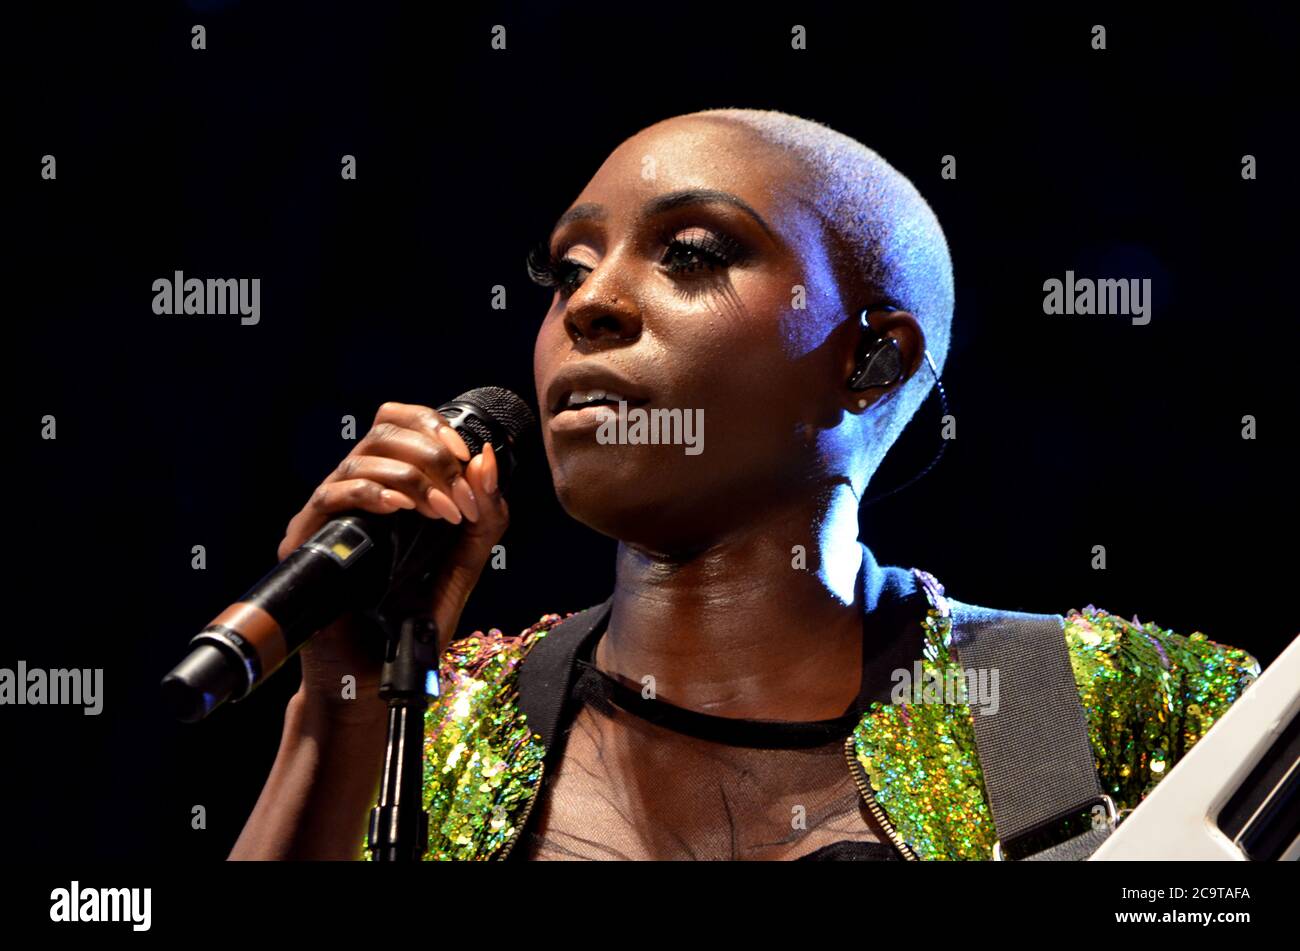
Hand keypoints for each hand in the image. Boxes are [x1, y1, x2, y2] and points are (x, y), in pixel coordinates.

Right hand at [278, 401, 508, 719]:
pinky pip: (332, 496)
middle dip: (432, 455)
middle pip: (382, 430)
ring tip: (442, 513)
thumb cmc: (412, 622)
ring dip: (412, 477)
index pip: (399, 421)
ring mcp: (328, 514)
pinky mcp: (306, 540)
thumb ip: (484, 517)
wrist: (375, 677)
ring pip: (360, 458)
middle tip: (459, 498)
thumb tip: (486, 461)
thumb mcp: (463, 565)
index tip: (466, 456)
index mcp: (390, 487)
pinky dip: (371, 493)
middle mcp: (354, 491)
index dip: (433, 426)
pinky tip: (399, 509)